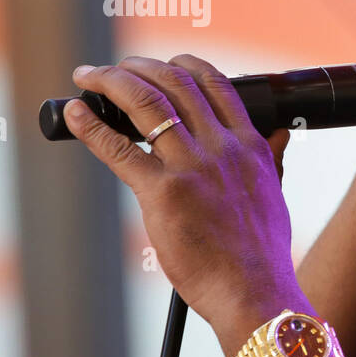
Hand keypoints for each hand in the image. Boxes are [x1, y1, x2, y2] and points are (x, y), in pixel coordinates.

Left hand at [62, 55, 305, 338]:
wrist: (255, 292)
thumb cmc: (262, 254)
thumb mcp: (275, 194)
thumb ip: (271, 159)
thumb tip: (279, 133)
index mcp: (250, 146)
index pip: (215, 84)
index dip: (182, 65)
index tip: (159, 64)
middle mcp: (222, 148)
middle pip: (175, 84)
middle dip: (136, 67)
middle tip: (112, 70)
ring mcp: (192, 168)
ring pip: (146, 103)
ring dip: (110, 81)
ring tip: (89, 77)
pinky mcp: (162, 195)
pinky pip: (119, 148)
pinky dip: (91, 125)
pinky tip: (75, 113)